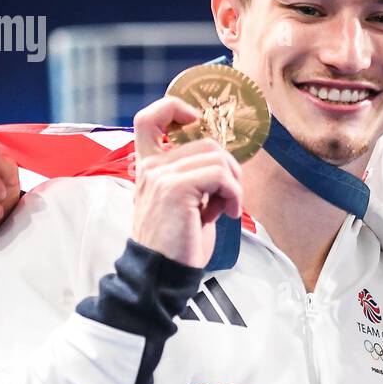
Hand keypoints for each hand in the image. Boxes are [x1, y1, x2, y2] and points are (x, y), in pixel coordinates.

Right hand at [130, 97, 242, 268]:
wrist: (161, 276)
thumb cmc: (177, 245)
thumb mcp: (184, 203)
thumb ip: (194, 177)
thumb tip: (224, 161)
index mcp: (149, 167)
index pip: (149, 118)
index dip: (175, 108)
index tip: (196, 125)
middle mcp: (150, 167)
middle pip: (205, 141)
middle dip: (228, 168)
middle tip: (226, 197)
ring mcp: (160, 175)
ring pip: (216, 155)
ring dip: (232, 183)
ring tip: (224, 208)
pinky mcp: (175, 188)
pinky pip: (220, 174)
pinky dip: (233, 194)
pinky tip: (225, 213)